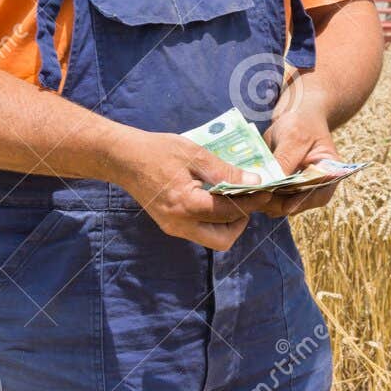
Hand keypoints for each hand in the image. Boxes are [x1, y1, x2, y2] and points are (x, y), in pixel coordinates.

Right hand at [107, 128, 266, 249]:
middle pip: (223, 239)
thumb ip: (225, 171)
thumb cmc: (159, 151)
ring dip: (228, 223)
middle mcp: (179, 224)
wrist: (124, 158)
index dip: (252, 202)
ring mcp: (173, 228)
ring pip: (212, 238)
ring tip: (234, 198)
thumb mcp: (195, 155)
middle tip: (248, 199)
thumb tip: (254, 182)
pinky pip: (199, 230)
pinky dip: (214, 220)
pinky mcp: (170, 225)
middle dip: (241, 222)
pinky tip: (217, 198)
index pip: (230, 211)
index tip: (266, 191)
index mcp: (186, 205)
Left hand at [258, 94, 340, 219]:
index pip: (320, 194)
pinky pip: (275, 197)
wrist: (294, 116)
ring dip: (269, 203)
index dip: (302, 202)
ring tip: (252, 198)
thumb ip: (285, 161)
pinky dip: (264, 196)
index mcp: (329, 172)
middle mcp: (317, 184)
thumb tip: (271, 185)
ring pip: (285, 204)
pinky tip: (250, 193)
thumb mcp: (294, 138)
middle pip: (301, 202)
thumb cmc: (300, 123)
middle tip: (260, 202)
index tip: (283, 206)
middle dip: (280, 204)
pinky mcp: (286, 186)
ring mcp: (301, 187)